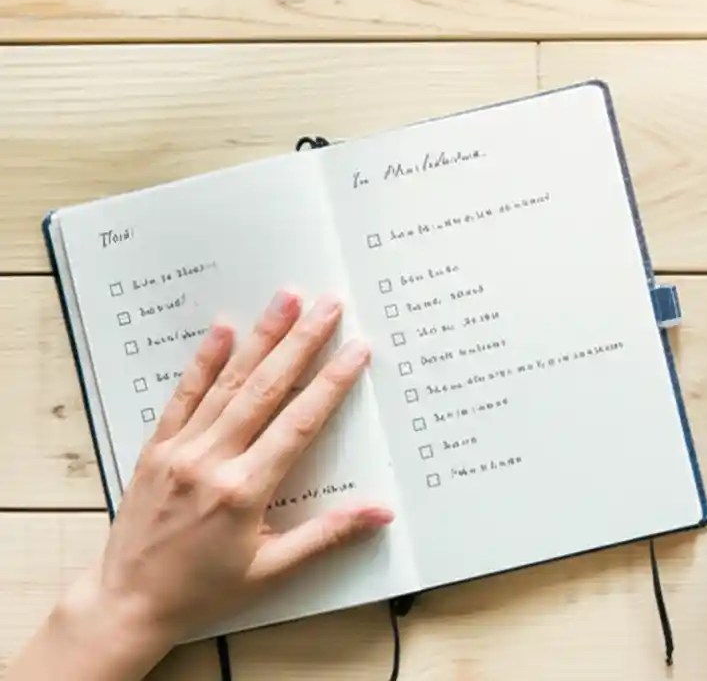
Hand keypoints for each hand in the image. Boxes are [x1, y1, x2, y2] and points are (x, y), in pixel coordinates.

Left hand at [10, 290, 393, 680]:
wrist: (128, 602)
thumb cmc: (203, 590)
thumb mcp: (272, 570)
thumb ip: (328, 535)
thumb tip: (382, 513)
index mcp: (244, 490)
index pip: (299, 423)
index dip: (332, 382)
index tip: (357, 349)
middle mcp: (211, 461)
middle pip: (266, 388)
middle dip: (302, 342)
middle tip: (328, 304)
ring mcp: (180, 450)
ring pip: (228, 383)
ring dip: (260, 337)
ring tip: (285, 299)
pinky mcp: (156, 449)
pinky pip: (183, 396)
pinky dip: (203, 361)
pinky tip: (222, 330)